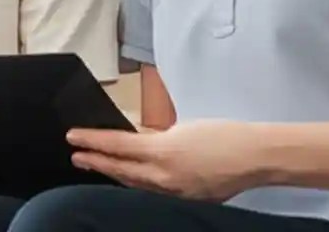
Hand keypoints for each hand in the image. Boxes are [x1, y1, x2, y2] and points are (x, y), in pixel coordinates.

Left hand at [67, 119, 266, 201]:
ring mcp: (174, 192)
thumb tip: (134, 137)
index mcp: (162, 152)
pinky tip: (130, 178)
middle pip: (120, 169)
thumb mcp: (183, 127)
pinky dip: (136, 183)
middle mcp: (164, 176)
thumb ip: (155, 134)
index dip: (92, 141)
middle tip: (76, 156)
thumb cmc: (224, 135)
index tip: (73, 137)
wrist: (255, 157)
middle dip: (96, 162)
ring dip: (113, 174)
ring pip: (134, 183)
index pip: (117, 146)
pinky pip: (152, 191)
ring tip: (96, 165)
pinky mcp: (185, 200)